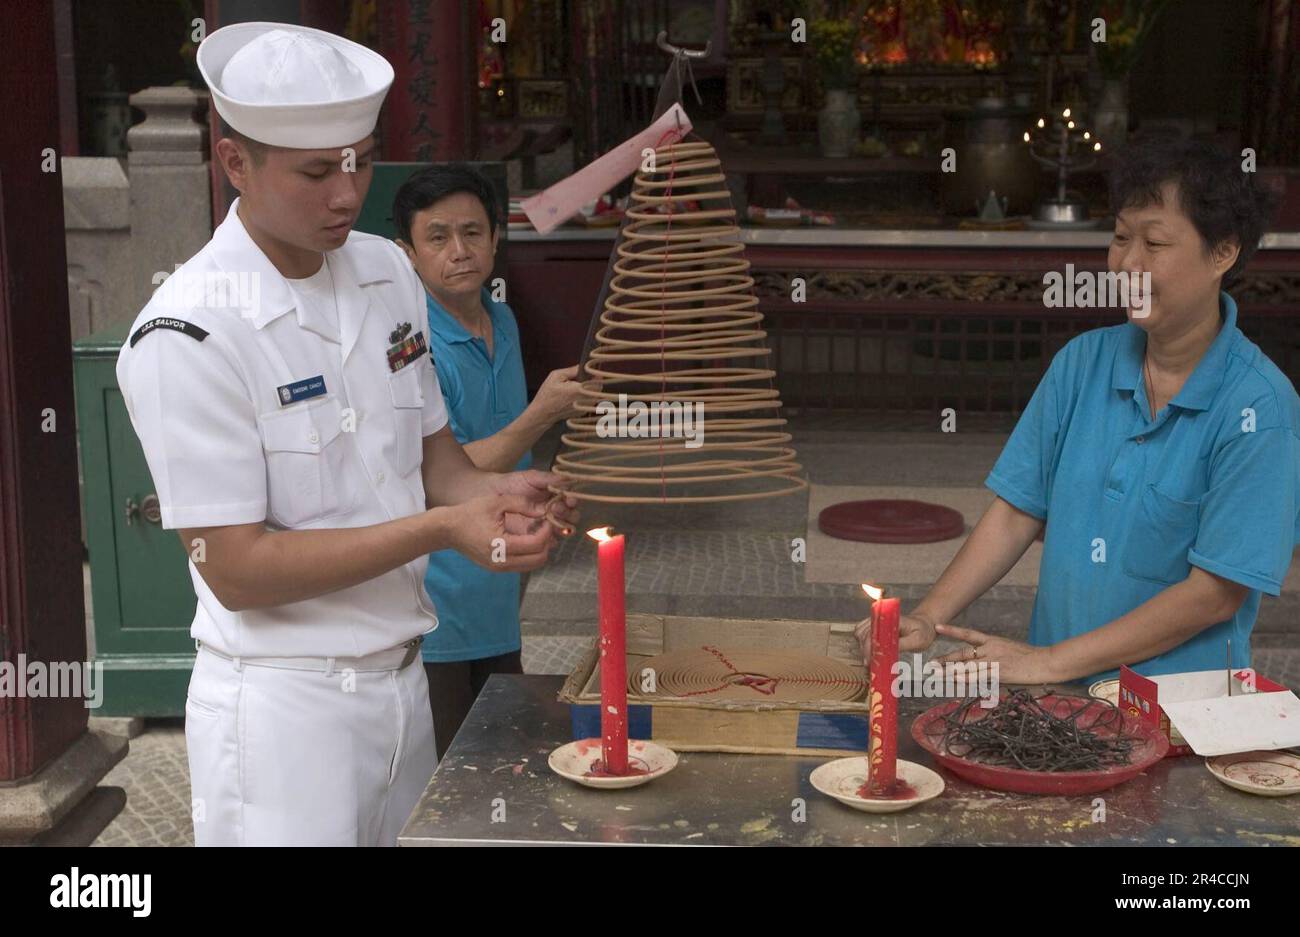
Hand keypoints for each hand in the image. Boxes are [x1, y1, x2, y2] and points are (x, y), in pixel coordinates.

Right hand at [444, 493, 555, 572]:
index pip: (536, 544)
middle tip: (544, 527)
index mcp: (501, 545)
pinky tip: (526, 538)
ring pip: (533, 565)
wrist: (448, 529)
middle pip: (539, 559)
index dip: (547, 531)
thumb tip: (544, 510)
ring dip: (540, 550)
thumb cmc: (471, 513)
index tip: (546, 518)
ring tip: (536, 532)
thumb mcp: (497, 502)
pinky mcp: (497, 569)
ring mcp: (499, 568)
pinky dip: (530, 554)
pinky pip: (522, 565)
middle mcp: (501, 562)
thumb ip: (523, 504)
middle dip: (547, 542)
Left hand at [492, 469, 579, 535]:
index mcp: (554, 497)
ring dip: (561, 527)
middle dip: (568, 514)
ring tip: (553, 522)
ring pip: (561, 530)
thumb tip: (569, 480)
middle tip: (558, 510)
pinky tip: (546, 535)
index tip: (569, 499)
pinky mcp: (533, 538)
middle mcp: (553, 512)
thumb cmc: (509, 484)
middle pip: (570, 517)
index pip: (570, 501)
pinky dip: (549, 539)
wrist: (486, 495)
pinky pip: (547, 542)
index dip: (572, 501)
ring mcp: (544, 526)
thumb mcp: (529, 478)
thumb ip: (548, 478)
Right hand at [532, 365, 595, 424]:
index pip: (598, 382)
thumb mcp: (556, 376)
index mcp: (578, 390)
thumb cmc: (547, 395)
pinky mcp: (582, 413)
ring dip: (590, 390)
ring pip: (595, 396)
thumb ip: (572, 370)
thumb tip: (583, 366)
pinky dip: (586, 398)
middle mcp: (584, 401)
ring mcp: (584, 408)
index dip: (596, 376)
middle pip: (598, 389)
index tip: (592, 372)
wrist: (542, 413)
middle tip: (584, 378)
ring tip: (578, 387)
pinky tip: (575, 396)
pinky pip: (589, 402)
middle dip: (593, 382)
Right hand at [854, 611, 936, 663]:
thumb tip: (886, 651)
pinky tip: (871, 653)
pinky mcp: (874, 624)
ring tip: (871, 660)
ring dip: (863, 647)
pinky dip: (863, 644)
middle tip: (871, 664)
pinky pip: (861, 633)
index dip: (869, 647)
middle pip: (863, 633)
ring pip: (860, 633)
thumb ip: (903, 644)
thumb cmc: (922, 631)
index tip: (870, 660)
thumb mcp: (918, 640)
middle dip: (865, 650)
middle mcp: (881, 617)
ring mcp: (876, 620)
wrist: (924, 624)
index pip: (873, 631)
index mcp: (892, 619)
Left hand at [932, 623, 1061, 684]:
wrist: (1046, 661)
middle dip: (946, 659)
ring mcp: (994, 660)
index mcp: (993, 640)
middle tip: (931, 664)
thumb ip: (994, 654)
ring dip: (951, 671)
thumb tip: (982, 661)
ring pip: (968, 666)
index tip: (937, 626)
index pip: (968, 634)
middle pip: (963, 653)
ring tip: (937, 675)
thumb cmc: (1031, 657)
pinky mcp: (1000, 672)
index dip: (952, 630)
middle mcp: (991, 648)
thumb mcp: (1009, 649)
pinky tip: (956, 681)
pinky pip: (980, 677)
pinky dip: (968, 679)